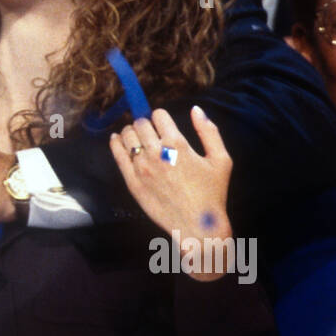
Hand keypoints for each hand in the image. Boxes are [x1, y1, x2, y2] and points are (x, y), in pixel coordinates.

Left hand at [110, 106, 233, 279]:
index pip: (158, 116)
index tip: (162, 124)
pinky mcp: (132, 182)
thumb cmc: (212, 193)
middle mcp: (156, 154)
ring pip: (127, 136)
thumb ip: (209, 131)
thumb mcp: (221, 160)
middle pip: (140, 124)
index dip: (161, 118)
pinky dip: (115, 143)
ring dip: (131, 132)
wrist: (198, 226)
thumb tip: (196, 109)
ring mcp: (142, 168)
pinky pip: (118, 155)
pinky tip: (116, 139)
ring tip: (136, 136)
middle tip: (150, 131)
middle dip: (145, 124)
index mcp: (178, 145)